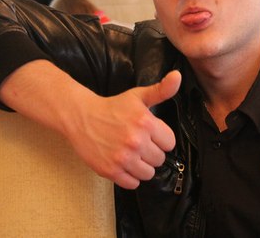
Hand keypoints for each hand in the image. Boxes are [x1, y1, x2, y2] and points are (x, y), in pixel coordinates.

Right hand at [0, 61, 179, 189]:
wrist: (81, 117)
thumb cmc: (113, 107)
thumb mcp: (138, 96)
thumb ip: (162, 89)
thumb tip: (178, 76)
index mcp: (145, 122)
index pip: (170, 143)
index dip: (161, 139)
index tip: (150, 134)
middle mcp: (136, 141)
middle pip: (160, 159)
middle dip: (152, 152)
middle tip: (138, 143)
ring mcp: (123, 158)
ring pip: (148, 174)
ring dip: (142, 166)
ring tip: (132, 154)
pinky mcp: (110, 171)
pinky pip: (132, 184)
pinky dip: (130, 177)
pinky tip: (123, 163)